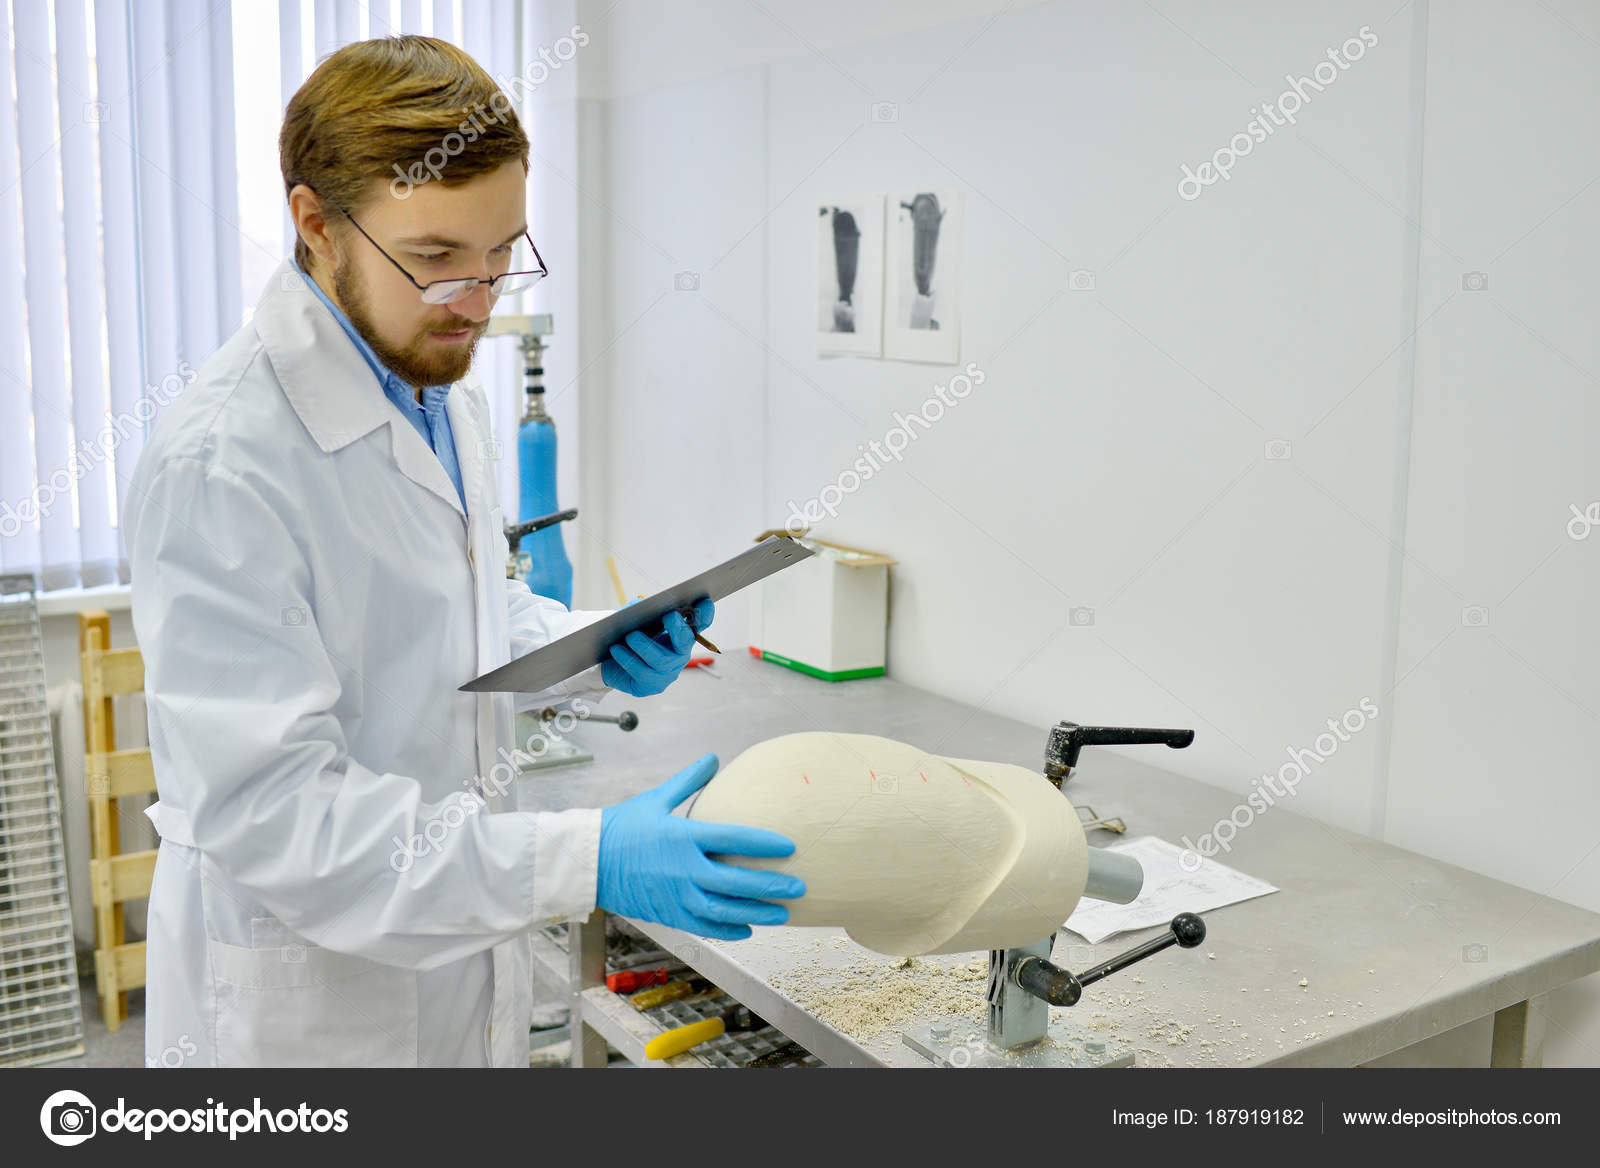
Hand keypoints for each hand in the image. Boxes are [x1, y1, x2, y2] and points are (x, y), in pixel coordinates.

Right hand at [596, 753, 804, 939]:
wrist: (587, 863)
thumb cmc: (620, 827)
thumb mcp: (655, 799)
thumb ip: (688, 780)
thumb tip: (713, 757)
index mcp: (683, 837)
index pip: (734, 839)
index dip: (765, 844)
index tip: (789, 847)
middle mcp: (683, 869)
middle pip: (737, 881)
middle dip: (772, 886)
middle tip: (798, 887)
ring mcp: (676, 896)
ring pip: (726, 911)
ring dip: (758, 913)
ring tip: (783, 913)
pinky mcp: (669, 914)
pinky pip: (706, 926)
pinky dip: (730, 929)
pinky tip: (749, 928)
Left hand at [600, 597, 712, 696]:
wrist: (613, 665)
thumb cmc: (629, 639)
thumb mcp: (635, 621)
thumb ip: (640, 610)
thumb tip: (640, 604)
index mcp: (680, 634)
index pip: (698, 624)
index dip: (704, 614)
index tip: (704, 602)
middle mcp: (679, 653)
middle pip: (685, 641)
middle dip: (679, 628)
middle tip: (670, 615)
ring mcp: (668, 671)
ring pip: (662, 660)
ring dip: (645, 646)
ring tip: (630, 636)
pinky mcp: (653, 685)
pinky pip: (642, 673)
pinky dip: (628, 659)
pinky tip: (616, 650)